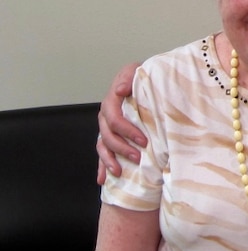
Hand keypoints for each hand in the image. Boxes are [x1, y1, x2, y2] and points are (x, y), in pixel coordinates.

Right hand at [96, 62, 145, 184]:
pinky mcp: (109, 136)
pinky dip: (101, 167)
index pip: (115, 119)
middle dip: (122, 149)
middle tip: (138, 157)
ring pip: (102, 147)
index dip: (127, 131)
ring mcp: (105, 128)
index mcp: (112, 102)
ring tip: (119, 173)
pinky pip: (101, 153)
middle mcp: (105, 116)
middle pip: (108, 136)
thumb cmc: (141, 77)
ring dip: (110, 161)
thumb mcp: (135, 71)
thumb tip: (119, 91)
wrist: (143, 81)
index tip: (143, 140)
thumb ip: (128, 78)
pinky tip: (102, 180)